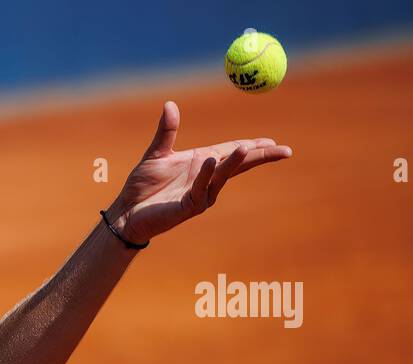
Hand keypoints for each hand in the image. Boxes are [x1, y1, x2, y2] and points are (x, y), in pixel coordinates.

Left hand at [105, 101, 291, 244]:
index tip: (272, 141)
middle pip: (238, 165)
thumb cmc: (143, 185)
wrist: (127, 210)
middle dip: (261, 157)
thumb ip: (166, 131)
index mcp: (202, 162)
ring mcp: (200, 193)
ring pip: (223, 176)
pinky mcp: (189, 206)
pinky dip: (206, 175)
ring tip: (249, 148)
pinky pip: (201, 188)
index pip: (232, 151)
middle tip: (284, 150)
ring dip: (236, 162)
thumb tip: (170, 104)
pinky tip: (211, 161)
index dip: (253, 146)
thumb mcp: (156, 153)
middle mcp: (206, 178)